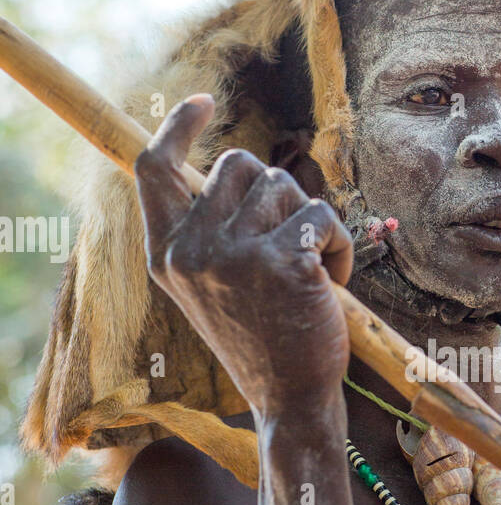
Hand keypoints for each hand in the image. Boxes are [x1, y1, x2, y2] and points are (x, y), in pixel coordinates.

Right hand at [134, 95, 352, 418]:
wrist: (290, 401)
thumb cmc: (262, 338)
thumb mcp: (213, 285)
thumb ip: (210, 230)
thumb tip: (238, 172)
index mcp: (167, 255)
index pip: (154, 169)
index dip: (178, 127)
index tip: (202, 103)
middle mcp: (191, 251)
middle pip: (239, 165)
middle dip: (277, 192)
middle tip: (290, 243)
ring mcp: (234, 255)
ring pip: (285, 186)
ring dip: (312, 223)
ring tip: (311, 273)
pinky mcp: (282, 262)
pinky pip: (323, 217)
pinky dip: (341, 245)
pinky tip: (332, 283)